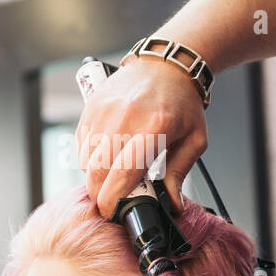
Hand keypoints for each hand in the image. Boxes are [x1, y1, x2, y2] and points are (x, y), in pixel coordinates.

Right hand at [76, 57, 207, 218]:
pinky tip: (105, 156)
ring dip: (94, 176)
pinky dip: (88, 157)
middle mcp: (126, 117)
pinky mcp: (92, 106)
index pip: (124, 173)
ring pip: (86, 159)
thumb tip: (172, 205)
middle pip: (98, 170)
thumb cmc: (182, 102)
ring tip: (110, 176)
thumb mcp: (194, 140)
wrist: (166, 65)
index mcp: (156, 127)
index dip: (113, 198)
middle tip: (109, 202)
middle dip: (99, 194)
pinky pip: (81, 143)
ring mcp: (106, 110)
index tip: (112, 211)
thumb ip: (180, 174)